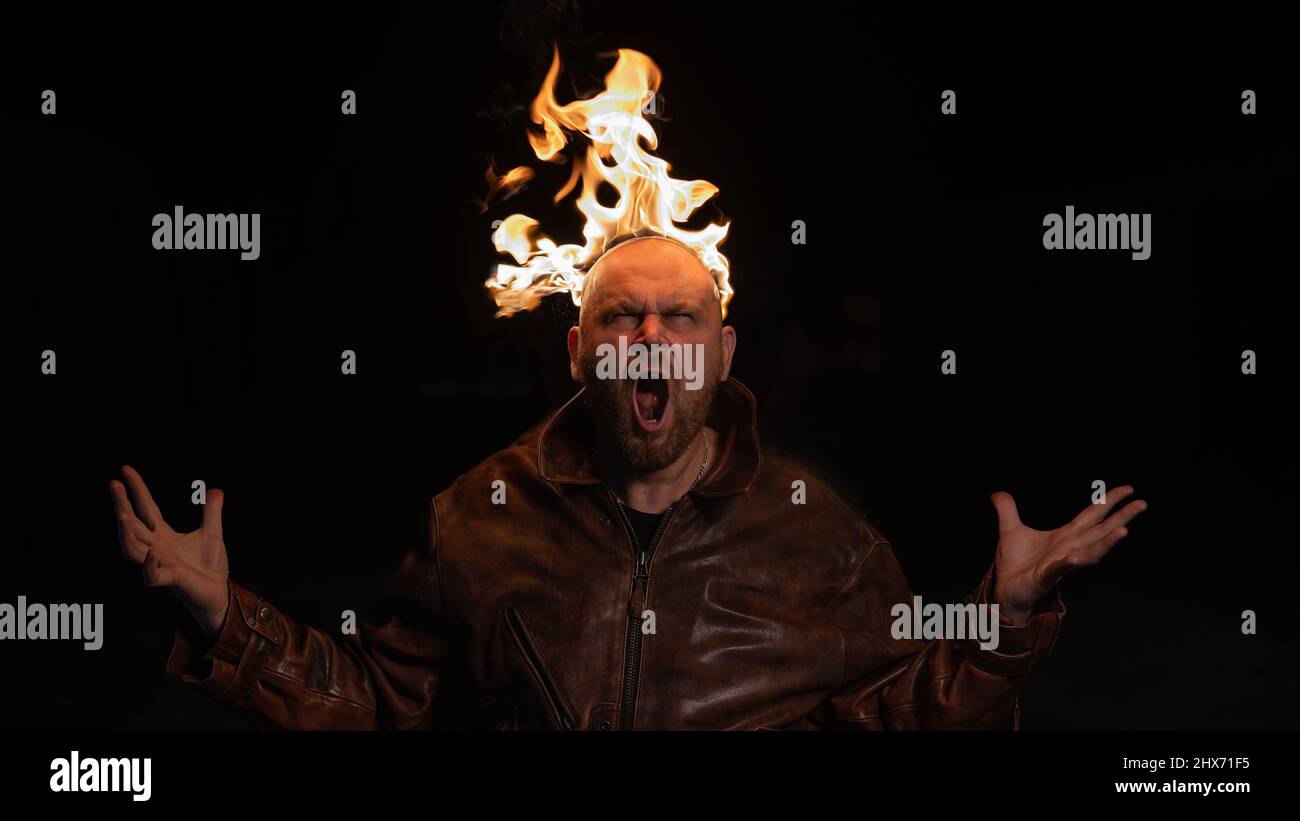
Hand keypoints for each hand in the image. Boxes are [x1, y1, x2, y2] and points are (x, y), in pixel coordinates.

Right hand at [110, 465, 230, 636]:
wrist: (219, 592)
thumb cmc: (210, 566)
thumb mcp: (213, 532)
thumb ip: (211, 511)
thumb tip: (215, 489)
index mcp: (164, 536)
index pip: (146, 508)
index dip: (136, 489)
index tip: (125, 469)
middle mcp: (156, 548)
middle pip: (133, 524)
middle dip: (122, 505)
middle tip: (113, 484)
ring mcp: (160, 564)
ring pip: (132, 549)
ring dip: (126, 534)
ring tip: (122, 515)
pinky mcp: (170, 580)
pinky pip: (152, 576)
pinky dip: (148, 565)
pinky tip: (150, 553)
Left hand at [990, 486, 1146, 624]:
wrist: (1005, 590)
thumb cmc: (1015, 564)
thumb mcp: (1009, 530)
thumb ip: (1007, 510)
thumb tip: (999, 493)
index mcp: (1065, 536)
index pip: (1092, 515)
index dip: (1109, 501)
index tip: (1129, 489)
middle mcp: (1069, 549)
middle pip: (1100, 530)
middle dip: (1121, 517)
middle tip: (1143, 503)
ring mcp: (1060, 564)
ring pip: (1090, 552)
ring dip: (1107, 542)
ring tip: (1124, 530)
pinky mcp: (1045, 577)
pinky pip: (1058, 570)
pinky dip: (1066, 564)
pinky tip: (1073, 558)